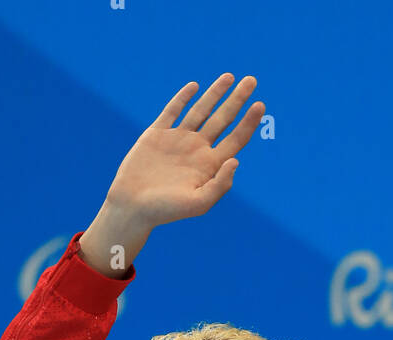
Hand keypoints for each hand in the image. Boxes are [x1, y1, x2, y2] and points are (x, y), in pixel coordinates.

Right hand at [79, 74, 263, 273]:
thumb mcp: (198, 203)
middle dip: (237, 100)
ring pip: (201, 111)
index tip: (259, 105)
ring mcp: (178, 140)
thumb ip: (220, 185)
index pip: (236, 139)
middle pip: (223, 120)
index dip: (249, 123)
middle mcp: (197, 150)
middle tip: (251, 81)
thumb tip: (236, 160)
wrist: (132, 207)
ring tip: (229, 76)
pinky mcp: (157, 134)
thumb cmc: (166, 211)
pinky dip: (183, 98)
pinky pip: (172, 111)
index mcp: (210, 165)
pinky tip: (195, 86)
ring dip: (215, 93)